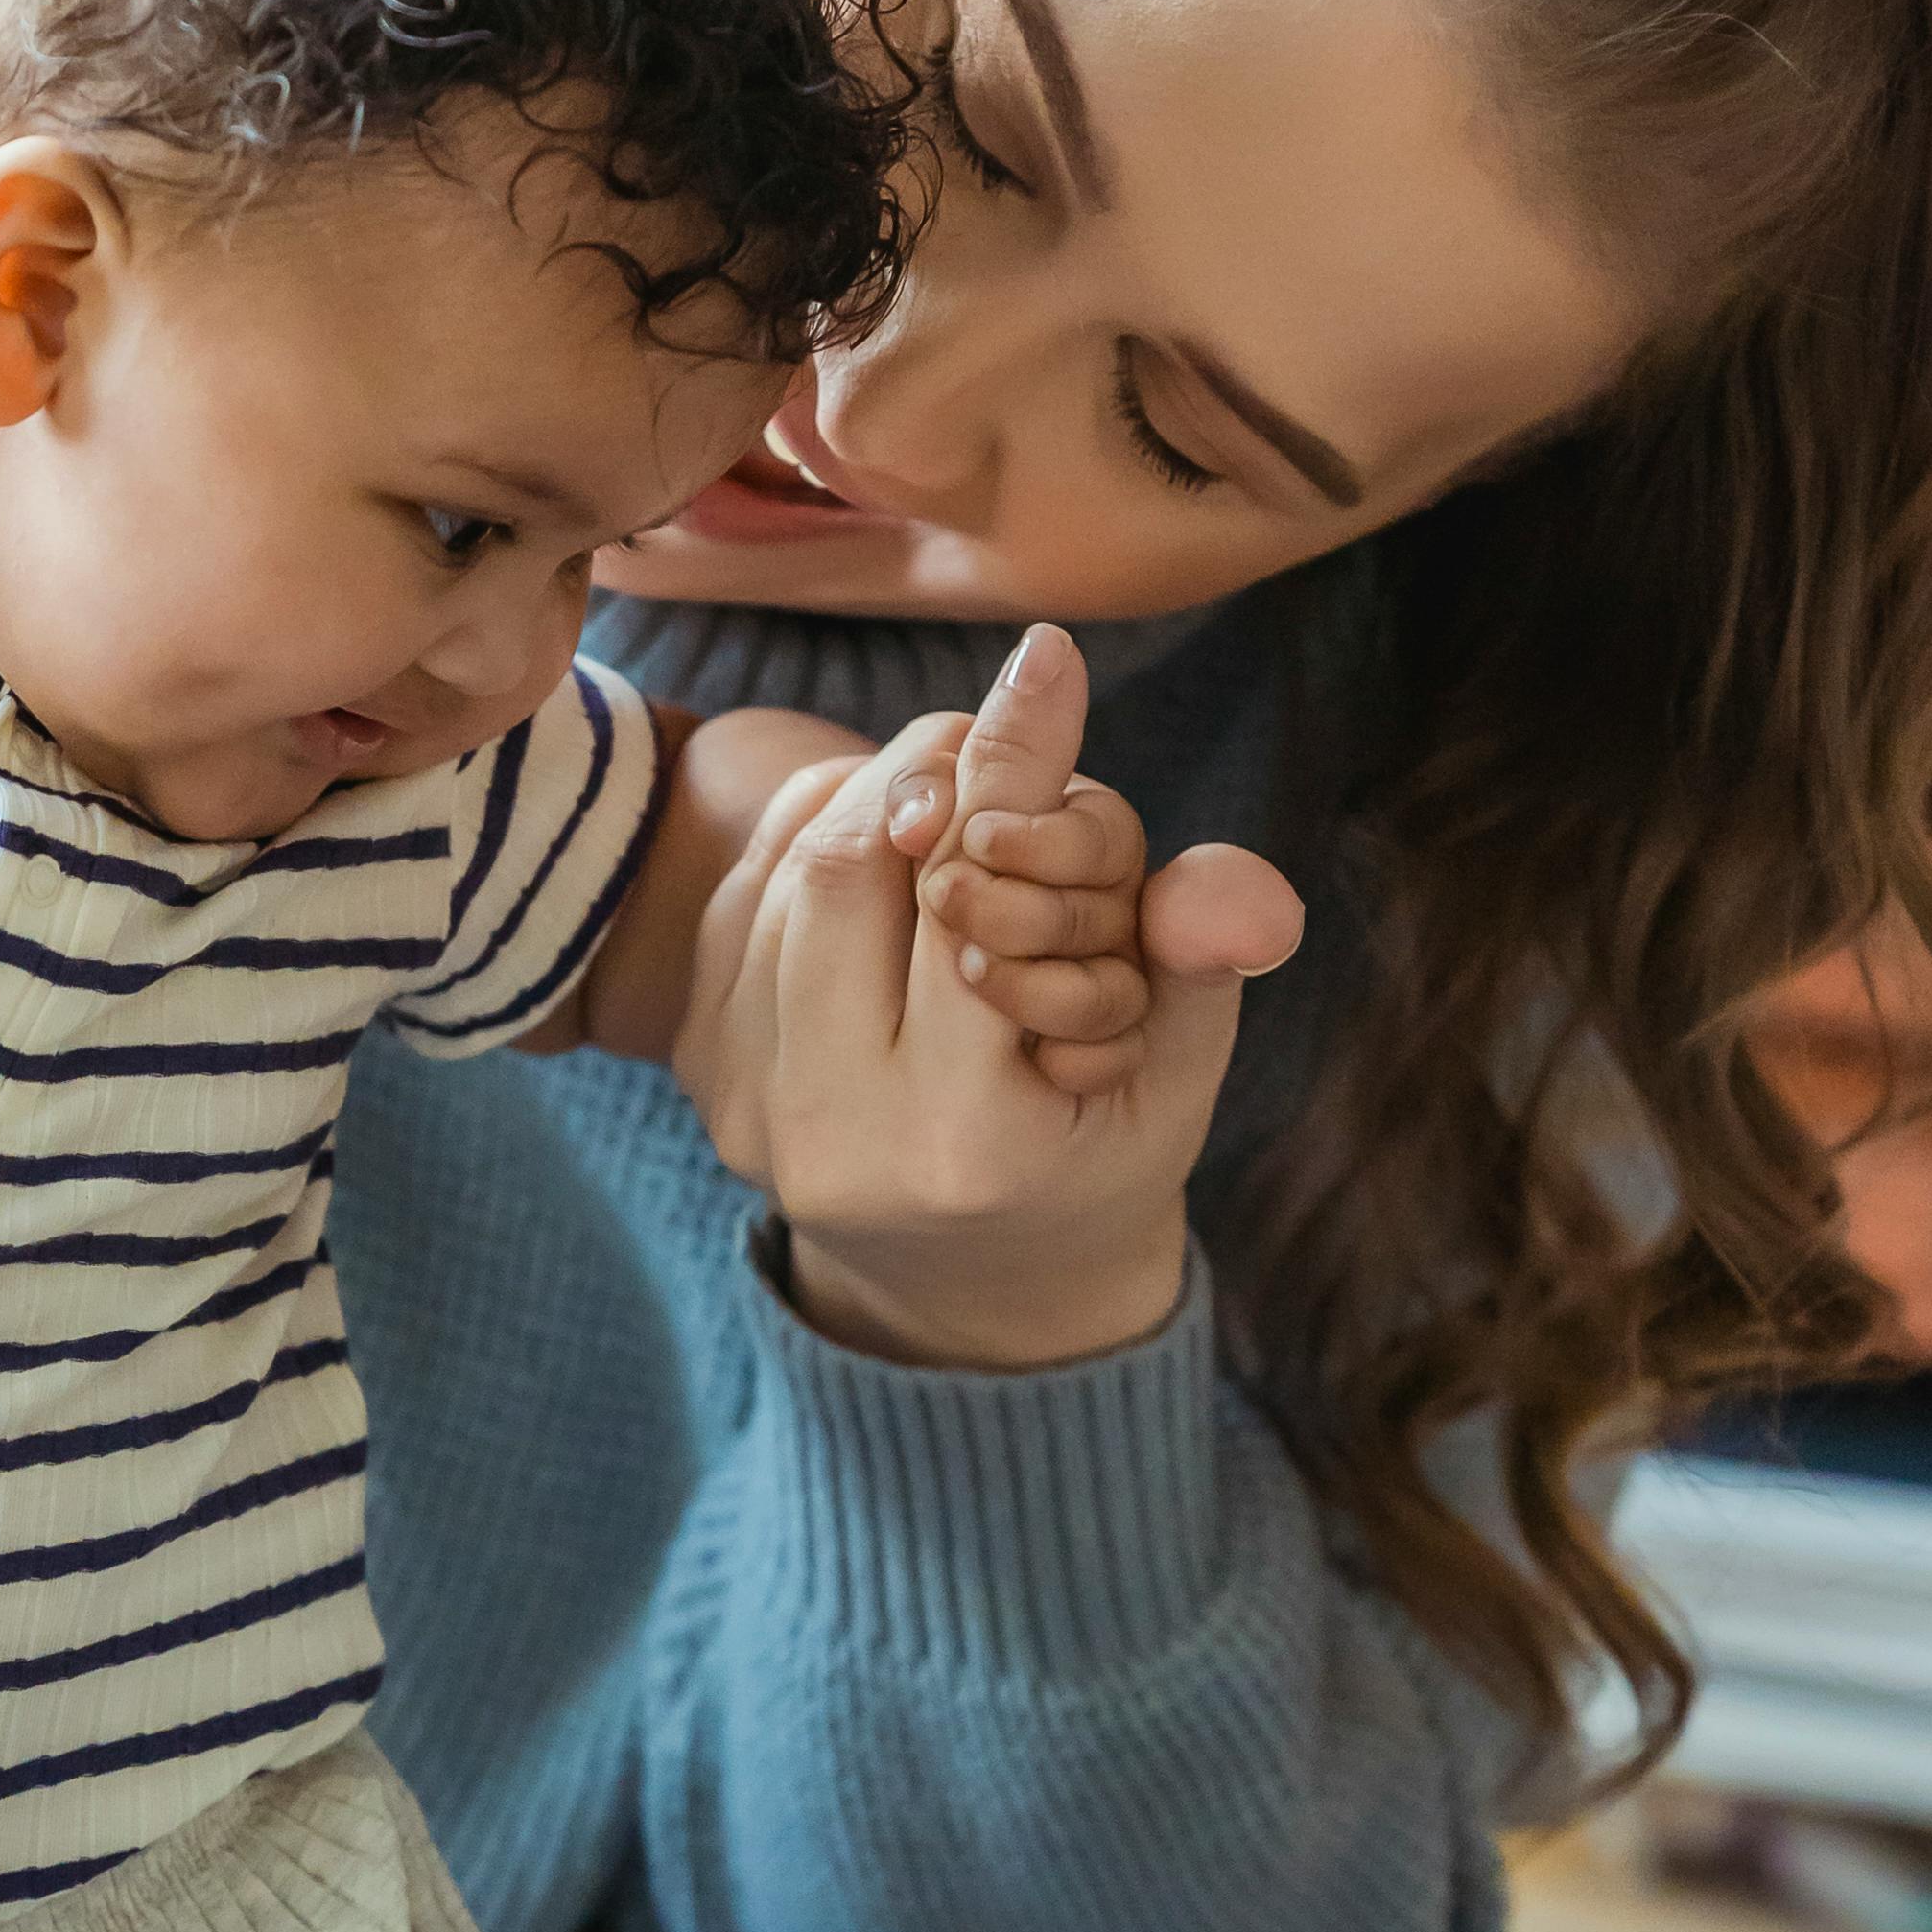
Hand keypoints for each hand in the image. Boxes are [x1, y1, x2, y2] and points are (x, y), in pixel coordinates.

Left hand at [673, 621, 1303, 1370]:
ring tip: (953, 801)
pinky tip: (886, 843)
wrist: (971, 1271)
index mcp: (967, 1145)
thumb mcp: (1179, 1066)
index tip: (1048, 660)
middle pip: (854, 868)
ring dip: (877, 801)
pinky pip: (745, 899)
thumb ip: (1203, 961)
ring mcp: (750, 1111)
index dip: (1010, 773)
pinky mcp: (704, 1078)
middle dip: (935, 779)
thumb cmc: (1098, 1145)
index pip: (969, 904)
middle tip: (998, 745)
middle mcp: (835, 1137)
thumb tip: (1227, 884)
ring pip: (794, 872)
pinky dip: (818, 837)